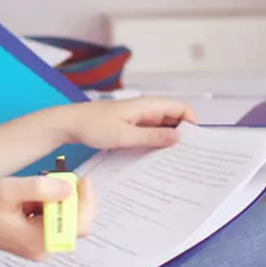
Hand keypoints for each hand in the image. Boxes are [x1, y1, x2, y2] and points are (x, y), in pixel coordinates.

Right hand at [0, 174, 96, 260]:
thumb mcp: (7, 190)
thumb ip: (40, 189)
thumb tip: (69, 188)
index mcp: (37, 240)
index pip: (79, 224)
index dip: (85, 199)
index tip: (81, 177)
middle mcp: (40, 248)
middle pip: (74, 222)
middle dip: (68, 197)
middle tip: (54, 177)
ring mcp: (36, 245)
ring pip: (62, 219)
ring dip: (54, 198)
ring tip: (29, 187)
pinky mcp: (30, 239)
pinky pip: (49, 220)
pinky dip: (45, 203)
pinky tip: (25, 195)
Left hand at [59, 97, 196, 151]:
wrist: (69, 124)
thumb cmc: (94, 126)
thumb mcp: (125, 135)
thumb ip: (152, 137)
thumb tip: (178, 137)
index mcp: (147, 106)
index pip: (181, 108)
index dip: (192, 122)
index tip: (196, 143)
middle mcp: (145, 109)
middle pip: (173, 118)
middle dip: (182, 134)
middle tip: (188, 156)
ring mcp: (138, 118)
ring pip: (161, 127)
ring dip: (168, 140)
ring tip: (174, 160)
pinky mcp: (130, 126)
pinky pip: (149, 133)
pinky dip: (155, 142)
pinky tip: (155, 158)